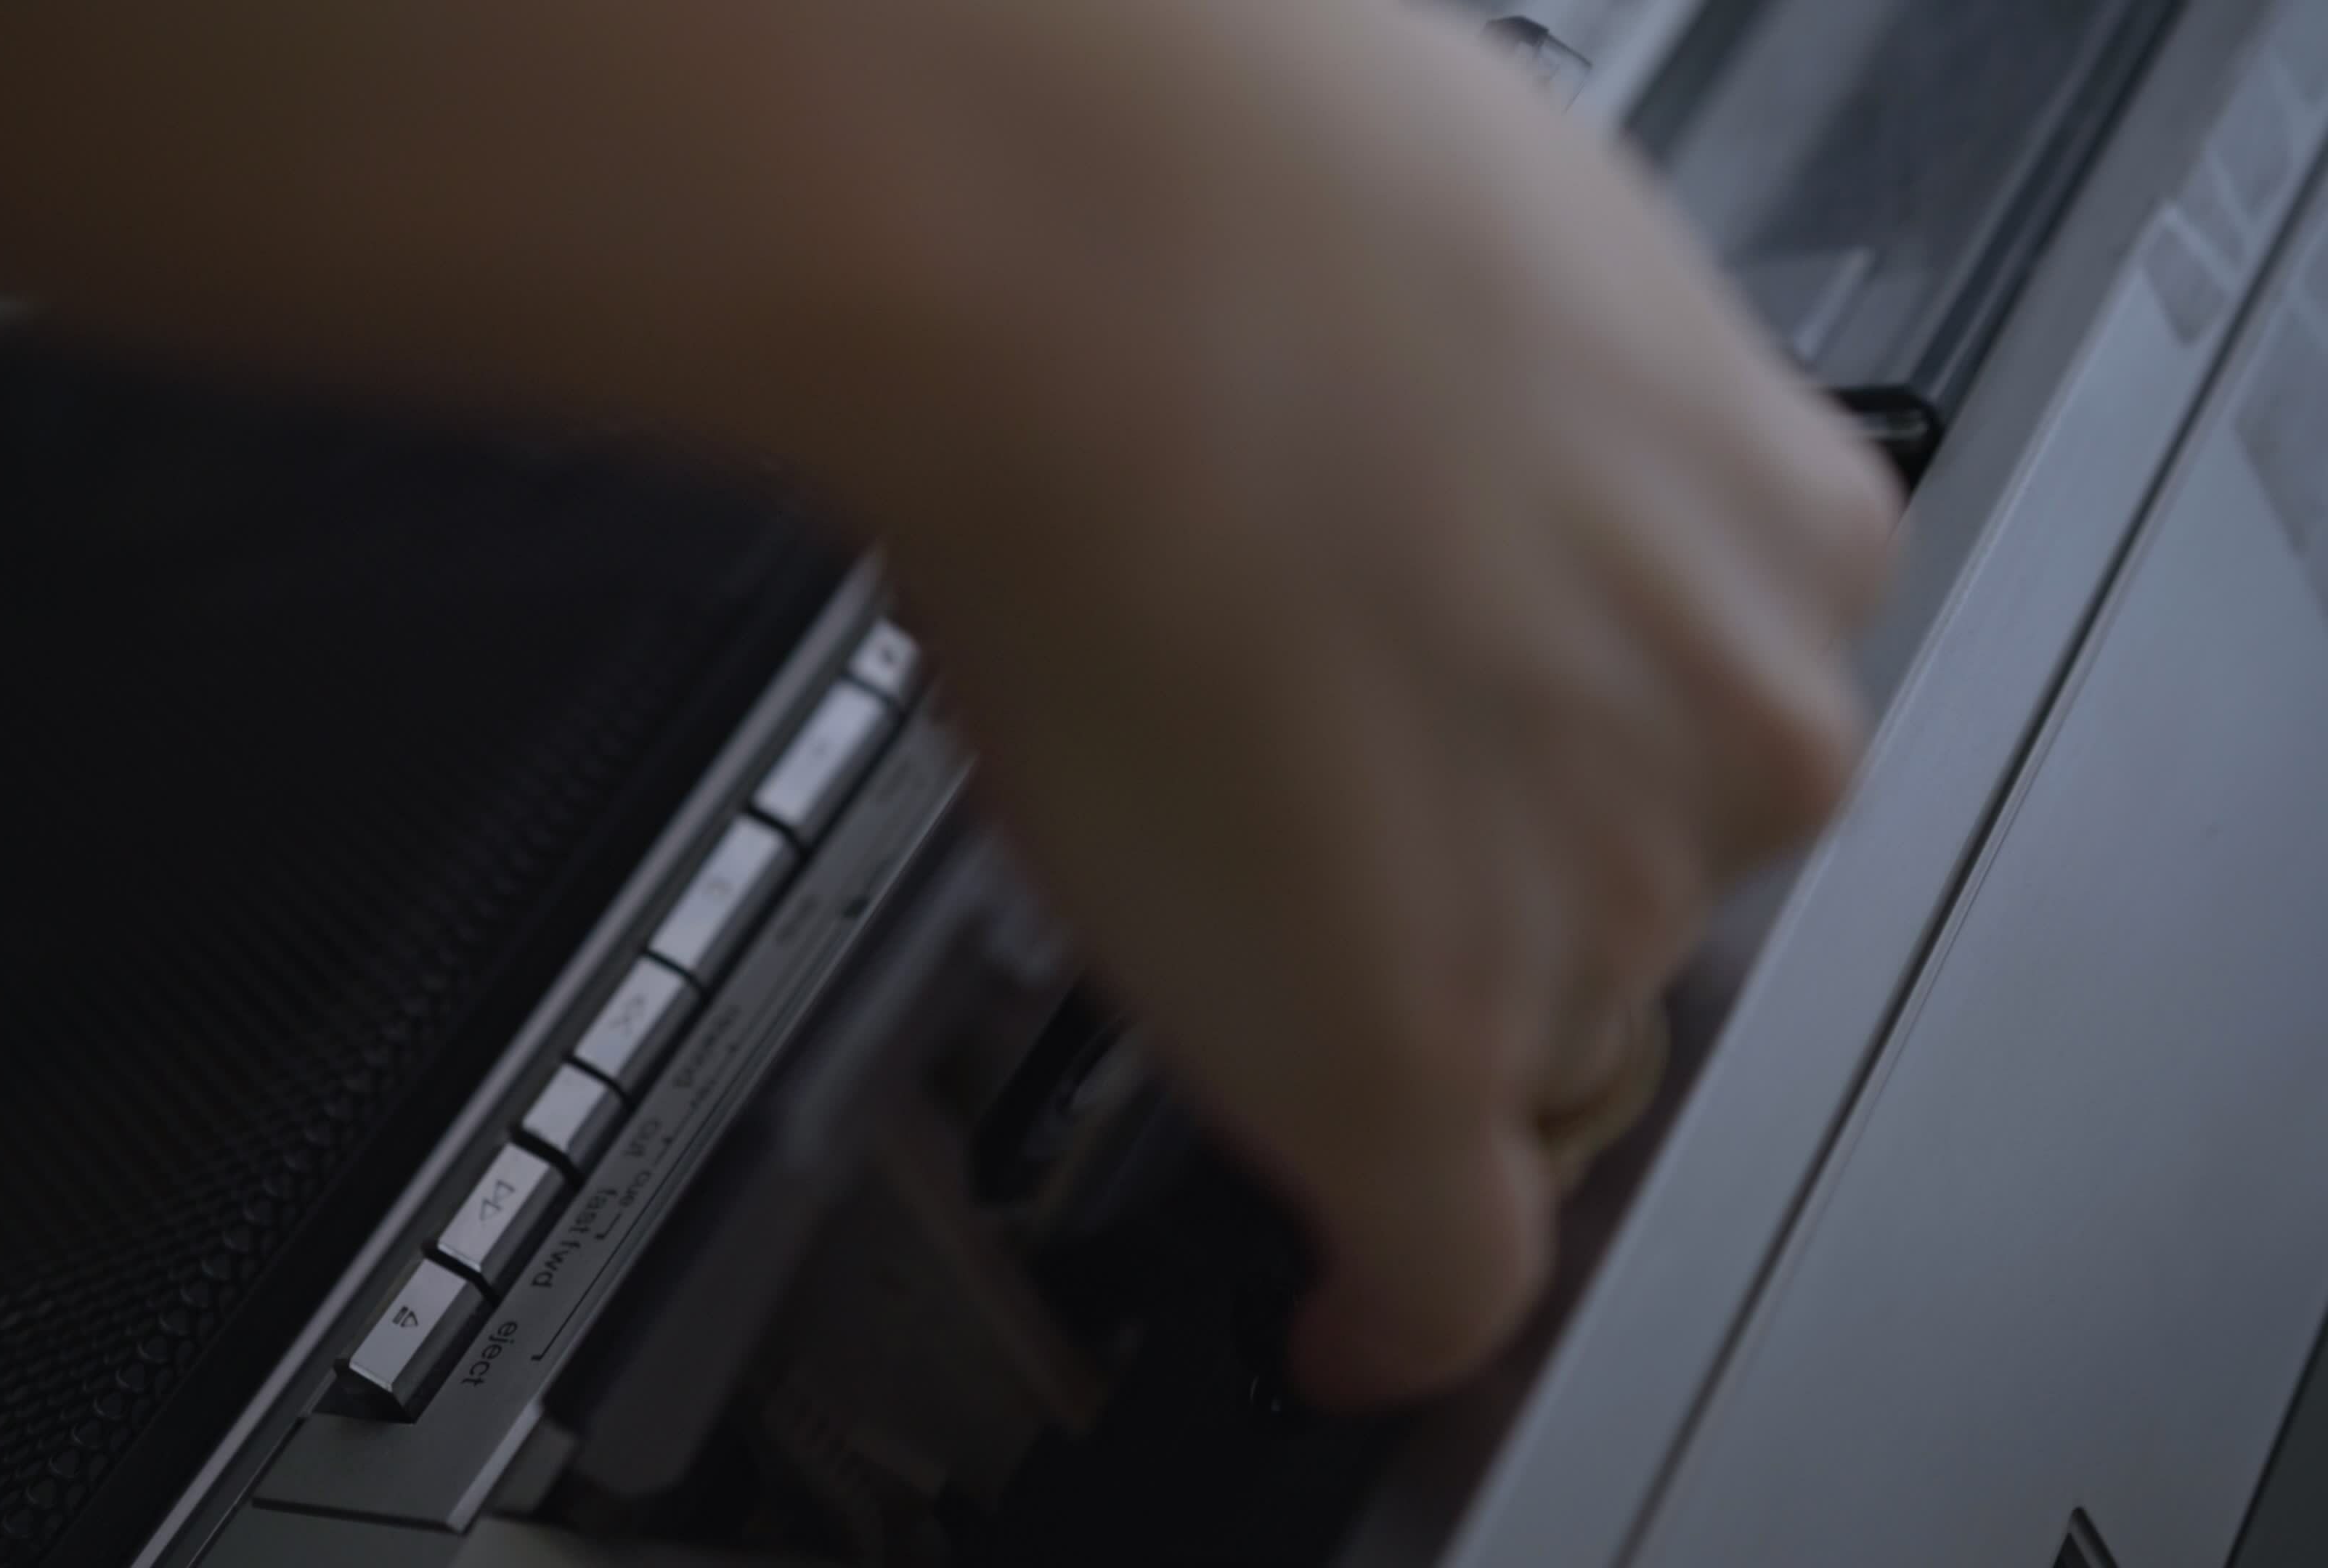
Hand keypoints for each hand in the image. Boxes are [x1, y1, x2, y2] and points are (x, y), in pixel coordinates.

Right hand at [845, 0, 1898, 1402]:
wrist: (1104, 264)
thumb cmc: (1239, 189)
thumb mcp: (1474, 274)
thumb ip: (1497, 440)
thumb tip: (1401, 461)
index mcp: (1769, 533)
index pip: (1715, 726)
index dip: (1598, 767)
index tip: (1543, 808)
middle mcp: (1726, 734)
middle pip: (1644, 888)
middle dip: (1514, 877)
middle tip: (1344, 830)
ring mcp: (1585, 907)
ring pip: (1531, 1038)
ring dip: (1418, 1020)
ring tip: (1245, 945)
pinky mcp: (1414, 1061)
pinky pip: (1444, 1260)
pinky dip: (1396, 1308)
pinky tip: (1347, 1323)